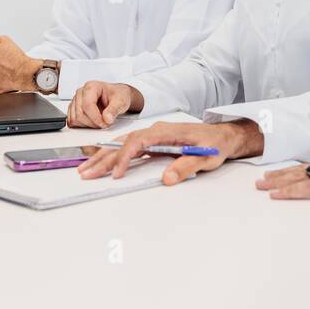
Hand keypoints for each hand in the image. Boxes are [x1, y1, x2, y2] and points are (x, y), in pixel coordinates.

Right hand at [67, 82, 140, 127]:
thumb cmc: (118, 95)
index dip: (96, 118)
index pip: (87, 105)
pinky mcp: (74, 108)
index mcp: (91, 87)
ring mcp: (76, 100)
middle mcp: (81, 92)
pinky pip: (72, 121)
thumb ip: (114, 110)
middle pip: (80, 113)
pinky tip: (92, 122)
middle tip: (104, 123)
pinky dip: (82, 125)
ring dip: (87, 124)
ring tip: (99, 121)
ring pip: (75, 118)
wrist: (117, 96)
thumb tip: (107, 119)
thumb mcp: (121, 101)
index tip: (105, 123)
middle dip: (93, 122)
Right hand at [78, 120, 236, 184]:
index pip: (138, 142)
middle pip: (124, 142)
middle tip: (86, 173)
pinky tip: (101, 162)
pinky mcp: (153, 143)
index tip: (117, 173)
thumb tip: (167, 178)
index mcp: (166, 131)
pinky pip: (128, 147)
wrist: (223, 136)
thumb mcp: (205, 158)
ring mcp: (153, 136)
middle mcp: (156, 130)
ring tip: (86, 169)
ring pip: (123, 144)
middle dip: (104, 158)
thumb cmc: (215, 145)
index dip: (125, 157)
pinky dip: (113, 155)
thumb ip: (186, 167)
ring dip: (104, 156)